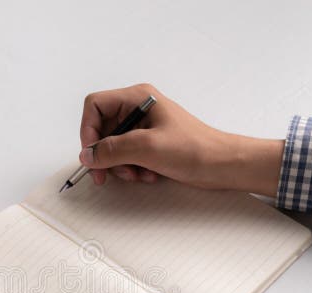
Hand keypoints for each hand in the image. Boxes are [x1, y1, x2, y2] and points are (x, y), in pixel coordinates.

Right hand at [79, 83, 282, 196]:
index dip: (88, 130)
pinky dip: (132, 169)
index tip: (92, 154)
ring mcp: (143, 127)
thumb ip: (112, 150)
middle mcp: (138, 109)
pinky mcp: (149, 144)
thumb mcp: (147, 148)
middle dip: (105, 155)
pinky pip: (126, 156)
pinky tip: (148, 174)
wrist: (222, 165)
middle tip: (107, 174)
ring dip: (120, 165)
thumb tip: (88, 155)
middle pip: (101, 129)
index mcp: (138, 98)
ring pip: (112, 147)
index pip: (95, 106)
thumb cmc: (196, 149)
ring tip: (136, 174)